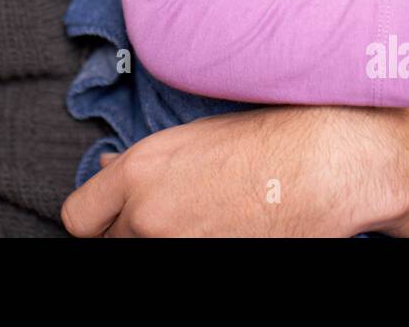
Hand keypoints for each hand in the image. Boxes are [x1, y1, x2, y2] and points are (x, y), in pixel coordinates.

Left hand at [60, 105, 408, 236]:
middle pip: (112, 245)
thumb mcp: (192, 138)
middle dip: (133, 235)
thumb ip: (142, 164)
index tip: (114, 220)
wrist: (329, 163)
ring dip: (167, 245)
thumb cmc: (270, 140)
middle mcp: (148, 215)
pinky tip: (225, 236)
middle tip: (175, 221)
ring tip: (205, 227)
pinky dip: (200, 252)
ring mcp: (178, 248)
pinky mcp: (211, 266)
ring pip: (145, 258)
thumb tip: (108, 168)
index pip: (78, 218)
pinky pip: (184, 269)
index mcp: (139, 171)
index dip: (98, 221)